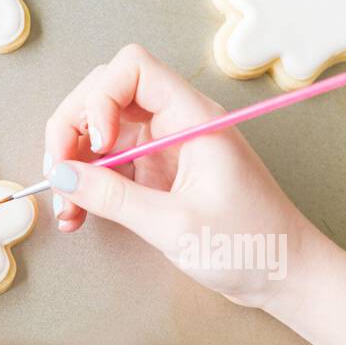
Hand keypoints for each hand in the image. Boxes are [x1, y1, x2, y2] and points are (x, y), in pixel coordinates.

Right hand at [43, 44, 317, 308]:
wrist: (286, 275)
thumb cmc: (251, 245)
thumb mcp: (175, 225)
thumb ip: (113, 197)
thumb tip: (60, 175)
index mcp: (192, 118)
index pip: (133, 69)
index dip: (101, 97)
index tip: (97, 144)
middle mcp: (175, 122)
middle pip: (105, 94)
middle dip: (72, 128)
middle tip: (58, 174)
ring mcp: (163, 146)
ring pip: (99, 131)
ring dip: (73, 162)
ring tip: (65, 208)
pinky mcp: (156, 172)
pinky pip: (108, 164)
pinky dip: (87, 184)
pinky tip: (77, 216)